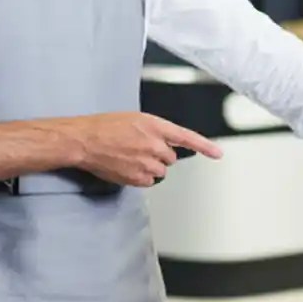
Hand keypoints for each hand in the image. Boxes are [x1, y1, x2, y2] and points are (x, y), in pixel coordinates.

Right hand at [64, 112, 223, 187]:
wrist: (85, 140)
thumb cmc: (105, 127)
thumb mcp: (136, 119)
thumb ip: (156, 131)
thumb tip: (165, 142)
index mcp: (156, 126)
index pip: (187, 138)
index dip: (205, 147)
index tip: (217, 154)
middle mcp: (154, 145)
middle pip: (171, 158)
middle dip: (159, 154)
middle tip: (140, 148)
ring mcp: (146, 163)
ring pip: (160, 171)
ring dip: (150, 166)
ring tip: (130, 157)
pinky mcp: (137, 177)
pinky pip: (148, 181)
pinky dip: (140, 177)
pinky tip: (127, 166)